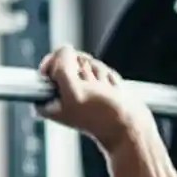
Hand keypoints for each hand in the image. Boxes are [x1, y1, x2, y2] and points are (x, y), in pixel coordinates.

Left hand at [36, 45, 154, 150]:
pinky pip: (99, 68)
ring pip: (85, 63)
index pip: (46, 66)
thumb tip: (63, 49)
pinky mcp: (95, 86)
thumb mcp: (74, 90)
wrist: (131, 126)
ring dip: (98, 74)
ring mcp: (78, 88)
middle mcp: (59, 93)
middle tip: (93, 89)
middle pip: (67, 62)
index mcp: (46, 99)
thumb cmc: (102, 114)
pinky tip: (112, 90)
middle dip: (85, 71)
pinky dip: (108, 76)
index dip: (62, 66)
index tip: (74, 77)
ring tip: (104, 92)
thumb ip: (61, 67)